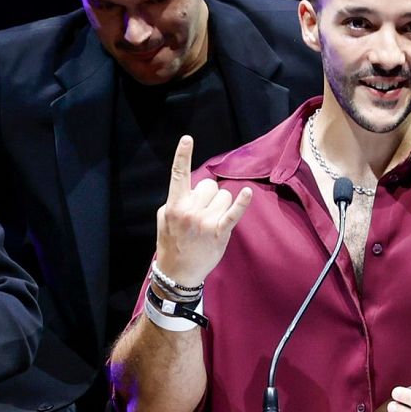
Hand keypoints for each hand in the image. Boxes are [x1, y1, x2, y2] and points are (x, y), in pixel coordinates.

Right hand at [154, 135, 251, 286]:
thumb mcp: (164, 219)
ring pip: (223, 195)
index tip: (187, 139)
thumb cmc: (171, 243)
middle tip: (202, 212)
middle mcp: (190, 211)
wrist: (178, 272)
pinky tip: (247, 193)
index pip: (178, 175)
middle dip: (208, 195)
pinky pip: (233, 213)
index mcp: (174, 205)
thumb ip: (176, 200)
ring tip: (211, 221)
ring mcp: (205, 222)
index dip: (182, 155)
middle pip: (209, 185)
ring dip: (221, 204)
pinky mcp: (219, 232)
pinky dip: (241, 203)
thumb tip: (190, 187)